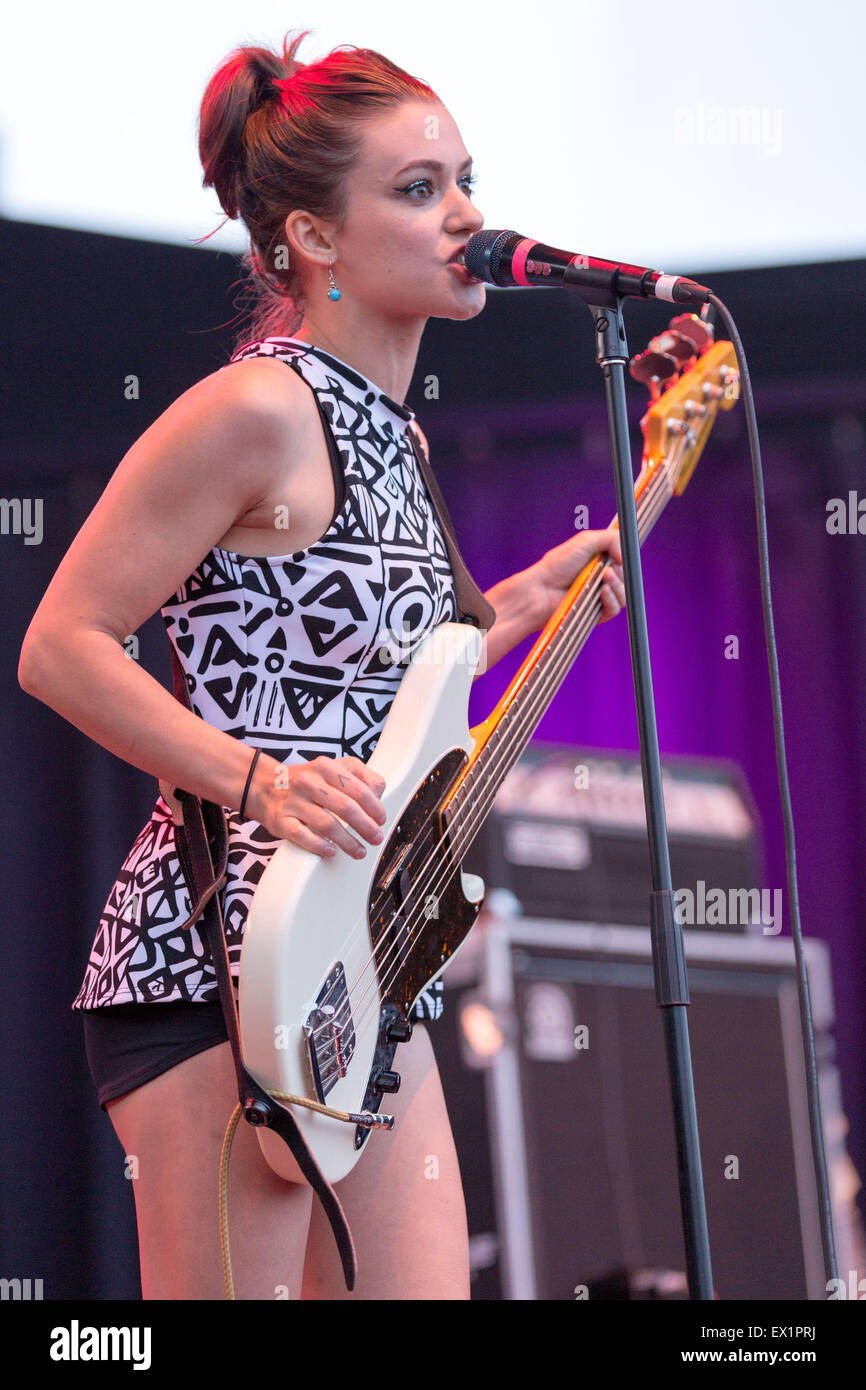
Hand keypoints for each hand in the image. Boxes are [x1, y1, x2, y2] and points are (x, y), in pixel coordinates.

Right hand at [246, 754, 387, 859]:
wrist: (262, 785)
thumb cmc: (305, 781)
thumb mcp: (332, 768)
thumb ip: (358, 777)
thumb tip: (378, 797)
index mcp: (326, 767)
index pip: (359, 788)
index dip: (375, 807)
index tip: (381, 820)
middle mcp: (309, 781)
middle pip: (346, 807)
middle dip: (366, 827)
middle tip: (376, 838)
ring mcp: (293, 801)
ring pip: (327, 824)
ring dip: (348, 842)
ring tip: (359, 851)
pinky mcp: (280, 819)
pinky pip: (303, 836)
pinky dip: (320, 846)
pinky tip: (332, 851)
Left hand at [531, 524, 625, 626]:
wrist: (541, 589)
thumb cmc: (558, 565)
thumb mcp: (586, 541)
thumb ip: (611, 539)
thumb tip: (627, 555)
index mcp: (601, 561)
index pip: (625, 561)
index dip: (627, 560)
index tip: (622, 558)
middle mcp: (603, 578)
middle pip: (628, 578)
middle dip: (622, 573)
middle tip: (607, 570)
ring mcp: (601, 596)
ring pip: (625, 593)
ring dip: (618, 586)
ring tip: (604, 579)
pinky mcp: (598, 613)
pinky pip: (616, 608)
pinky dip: (612, 599)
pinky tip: (602, 592)